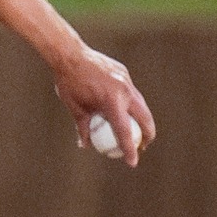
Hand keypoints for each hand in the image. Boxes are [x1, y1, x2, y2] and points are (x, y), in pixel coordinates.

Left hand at [50, 46, 154, 166]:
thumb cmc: (69, 83)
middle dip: (147, 135)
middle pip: (144, 118)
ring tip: (138, 131)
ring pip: (141, 105)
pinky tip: (126, 111)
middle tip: (142, 147)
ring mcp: (127, 81)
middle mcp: (124, 91)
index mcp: (112, 102)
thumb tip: (86, 144)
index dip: (129, 149)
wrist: (71, 55)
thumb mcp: (75, 109)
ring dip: (142, 119)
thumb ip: (83, 127)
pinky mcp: (125, 74)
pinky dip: (131, 105)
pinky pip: (132, 93)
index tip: (132, 162)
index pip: (124, 132)